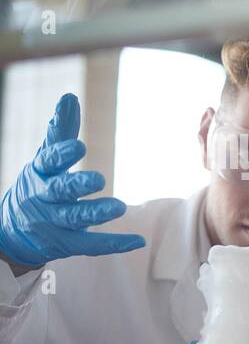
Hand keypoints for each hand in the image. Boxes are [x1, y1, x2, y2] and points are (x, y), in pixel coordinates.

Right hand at [0, 94, 144, 270]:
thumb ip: (60, 131)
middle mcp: (45, 198)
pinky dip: (115, 243)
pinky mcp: (67, 244)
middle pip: (60, 191)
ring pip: (75, 219)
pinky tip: (138, 241)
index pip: (48, 161)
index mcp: (40, 173)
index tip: (79, 147)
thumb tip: (69, 97)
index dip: (62, 155)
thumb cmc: (39, 183)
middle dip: (78, 185)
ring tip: (119, 207)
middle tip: (99, 179)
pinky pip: (91, 245)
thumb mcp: (45, 158)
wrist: (14, 229)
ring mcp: (55, 223)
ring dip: (97, 213)